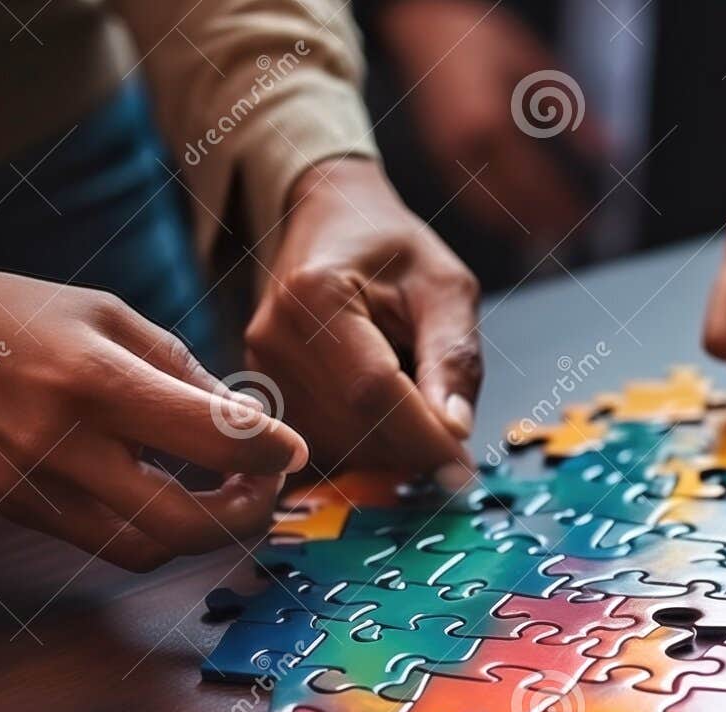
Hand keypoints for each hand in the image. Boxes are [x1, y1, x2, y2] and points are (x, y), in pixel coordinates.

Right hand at [0, 260, 304, 570]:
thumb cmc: (16, 315)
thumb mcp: (109, 315)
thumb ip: (187, 374)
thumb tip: (256, 426)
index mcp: (96, 381)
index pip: (214, 439)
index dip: (272, 452)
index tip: (292, 447)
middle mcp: (64, 446)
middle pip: (186, 524)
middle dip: (247, 513)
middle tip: (267, 483)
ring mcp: (37, 489)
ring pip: (150, 550)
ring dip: (206, 533)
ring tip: (226, 492)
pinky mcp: (22, 513)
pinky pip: (111, 546)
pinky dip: (159, 533)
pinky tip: (173, 495)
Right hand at [245, 158, 479, 483]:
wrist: (332, 225)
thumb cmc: (395, 251)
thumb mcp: (445, 287)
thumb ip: (453, 356)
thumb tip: (457, 430)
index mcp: (316, 296)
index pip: (373, 391)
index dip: (424, 439)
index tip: (464, 472)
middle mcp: (275, 338)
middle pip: (355, 427)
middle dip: (413, 448)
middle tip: (453, 435)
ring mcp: (261, 371)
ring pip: (339, 449)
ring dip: (391, 451)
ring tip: (413, 402)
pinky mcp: (265, 397)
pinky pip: (322, 449)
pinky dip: (365, 448)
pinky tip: (388, 418)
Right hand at [378, 0, 606, 244]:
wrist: (423, 26)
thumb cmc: (480, 38)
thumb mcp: (535, 65)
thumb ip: (572, 111)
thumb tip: (607, 149)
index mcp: (493, 123)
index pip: (538, 182)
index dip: (565, 207)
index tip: (590, 221)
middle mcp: (467, 148)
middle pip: (516, 206)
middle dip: (549, 224)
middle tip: (578, 234)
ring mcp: (448, 157)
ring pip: (489, 213)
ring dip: (523, 227)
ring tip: (553, 234)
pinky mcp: (438, 159)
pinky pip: (470, 202)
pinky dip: (496, 217)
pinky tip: (518, 218)